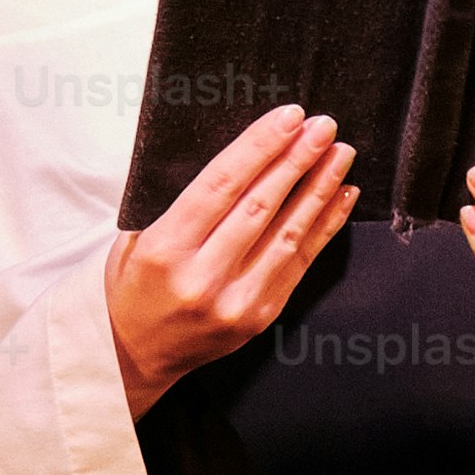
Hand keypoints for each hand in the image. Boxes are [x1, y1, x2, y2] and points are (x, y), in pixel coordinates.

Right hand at [106, 104, 355, 416]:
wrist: (134, 356)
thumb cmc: (133, 287)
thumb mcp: (133, 240)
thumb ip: (179, 204)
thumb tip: (240, 154)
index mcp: (164, 249)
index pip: (220, 186)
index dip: (259, 147)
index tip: (288, 118)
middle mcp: (201, 277)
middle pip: (260, 205)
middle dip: (297, 160)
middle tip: (324, 126)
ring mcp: (236, 300)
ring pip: (289, 233)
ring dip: (320, 188)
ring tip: (341, 154)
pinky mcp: (262, 315)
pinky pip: (301, 262)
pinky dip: (325, 226)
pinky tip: (341, 196)